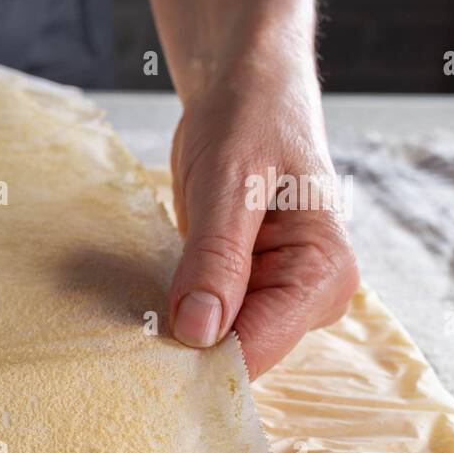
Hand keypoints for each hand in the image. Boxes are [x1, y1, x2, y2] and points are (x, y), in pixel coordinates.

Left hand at [166, 68, 358, 378]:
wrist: (246, 90)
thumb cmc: (248, 121)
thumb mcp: (227, 185)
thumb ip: (216, 260)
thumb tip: (200, 332)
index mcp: (324, 273)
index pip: (258, 347)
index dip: (201, 359)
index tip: (144, 362)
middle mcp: (313, 295)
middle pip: (240, 352)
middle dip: (188, 348)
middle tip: (130, 335)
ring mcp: (283, 296)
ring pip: (222, 342)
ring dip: (179, 331)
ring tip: (139, 314)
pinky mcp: (252, 289)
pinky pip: (212, 320)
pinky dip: (180, 315)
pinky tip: (153, 304)